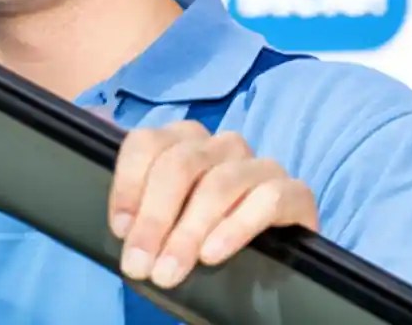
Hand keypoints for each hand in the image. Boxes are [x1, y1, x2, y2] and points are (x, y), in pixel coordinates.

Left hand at [108, 121, 317, 289]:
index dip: (129, 184)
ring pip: (220, 183)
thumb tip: (116, 203)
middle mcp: (220, 145)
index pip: (147, 143)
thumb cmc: (198, 236)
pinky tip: (213, 254)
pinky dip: (236, 227)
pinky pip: (269, 199)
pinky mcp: (296, 192)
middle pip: (180, 165)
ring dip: (190, 231)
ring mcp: (260, 165)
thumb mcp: (162, 220)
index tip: (120, 230)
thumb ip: (137, 203)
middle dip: (155, 218)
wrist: (261, 264)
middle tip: (141, 264)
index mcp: (182, 141)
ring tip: (171, 270)